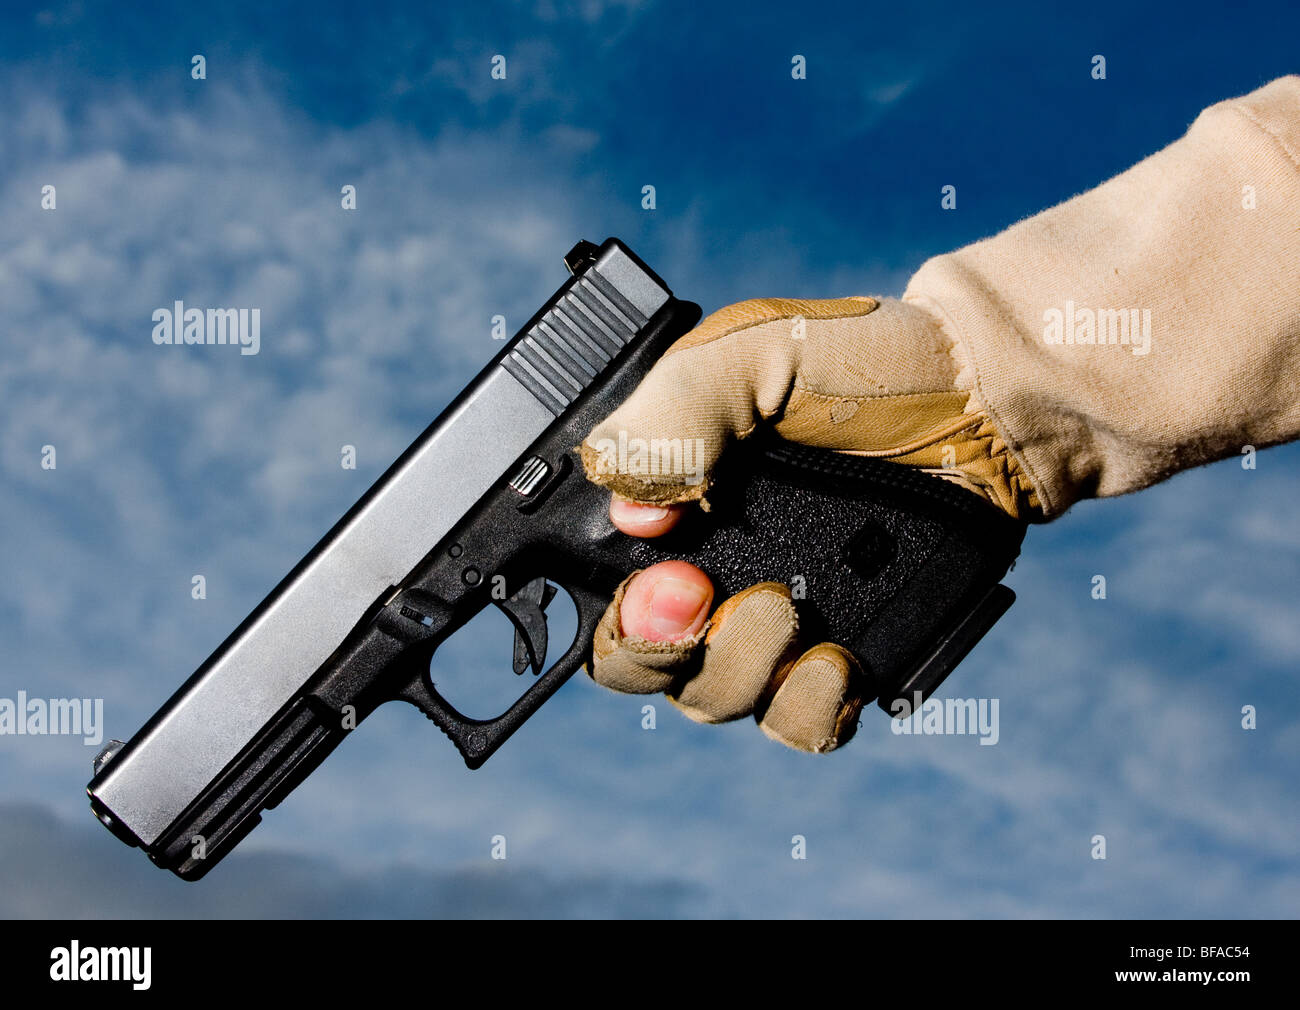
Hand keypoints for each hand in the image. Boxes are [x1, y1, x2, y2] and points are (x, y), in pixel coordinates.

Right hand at [580, 295, 1033, 752]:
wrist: (982, 399)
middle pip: (638, 664)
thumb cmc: (861, 365)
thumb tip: (625, 502)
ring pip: (712, 699)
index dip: (611, 606)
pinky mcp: (848, 658)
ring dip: (732, 671)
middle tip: (699, 596)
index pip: (599, 590)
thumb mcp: (751, 353)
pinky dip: (803, 708)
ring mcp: (780, 626)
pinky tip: (833, 659)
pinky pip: (799, 725)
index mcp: (672, 511)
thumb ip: (673, 411)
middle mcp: (715, 577)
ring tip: (783, 611)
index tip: (662, 573)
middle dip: (653, 650)